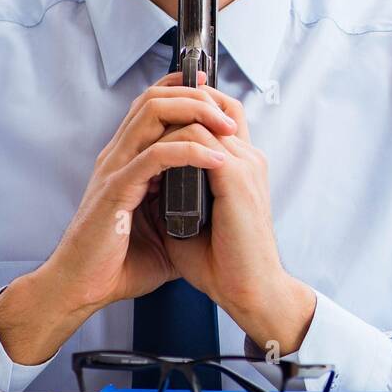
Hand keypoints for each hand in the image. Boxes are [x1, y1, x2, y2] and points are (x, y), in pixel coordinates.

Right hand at [41, 69, 240, 314]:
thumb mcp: (165, 228)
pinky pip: (155, 155)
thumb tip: (220, 209)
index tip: (218, 98)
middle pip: (155, 97)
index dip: (185, 91)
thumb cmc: (119, 263)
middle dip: (197, 96)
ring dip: (195, 113)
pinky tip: (215, 160)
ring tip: (226, 129)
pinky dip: (189, 151)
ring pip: (152, 113)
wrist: (83, 291)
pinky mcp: (115, 189)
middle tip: (229, 118)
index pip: (154, 105)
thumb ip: (187, 208)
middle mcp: (119, 155)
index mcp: (128, 159)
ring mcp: (115, 168)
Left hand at [152, 86, 315, 354]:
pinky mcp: (236, 178)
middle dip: (181, 100)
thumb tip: (148, 182)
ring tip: (142, 132)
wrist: (249, 292)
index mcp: (244, 168)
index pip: (225, 115)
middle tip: (147, 108)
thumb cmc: (224, 265)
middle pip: (217, 104)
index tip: (163, 109)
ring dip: (172, 121)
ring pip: (205, 119)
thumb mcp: (194, 220)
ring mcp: (246, 165)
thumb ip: (177, 194)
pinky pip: (201, 142)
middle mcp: (249, 159)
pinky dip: (174, 143)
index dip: (196, 104)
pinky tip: (150, 154)